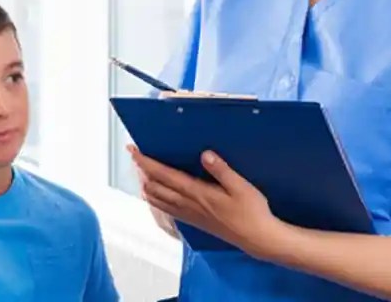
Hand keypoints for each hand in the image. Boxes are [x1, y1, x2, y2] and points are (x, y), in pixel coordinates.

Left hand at [130, 145, 285, 258]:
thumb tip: (205, 154)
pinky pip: (167, 210)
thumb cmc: (251, 211)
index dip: (146, 163)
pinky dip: (156, 200)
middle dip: (142, 172)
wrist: (257, 238)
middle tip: (136, 157)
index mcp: (198, 193)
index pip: (164, 175)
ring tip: (141, 173)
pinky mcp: (194, 222)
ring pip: (158, 200)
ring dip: (147, 185)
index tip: (133, 151)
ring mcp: (190, 215)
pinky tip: (154, 196)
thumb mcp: (241, 186)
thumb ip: (222, 170)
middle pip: (155, 187)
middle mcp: (189, 204)